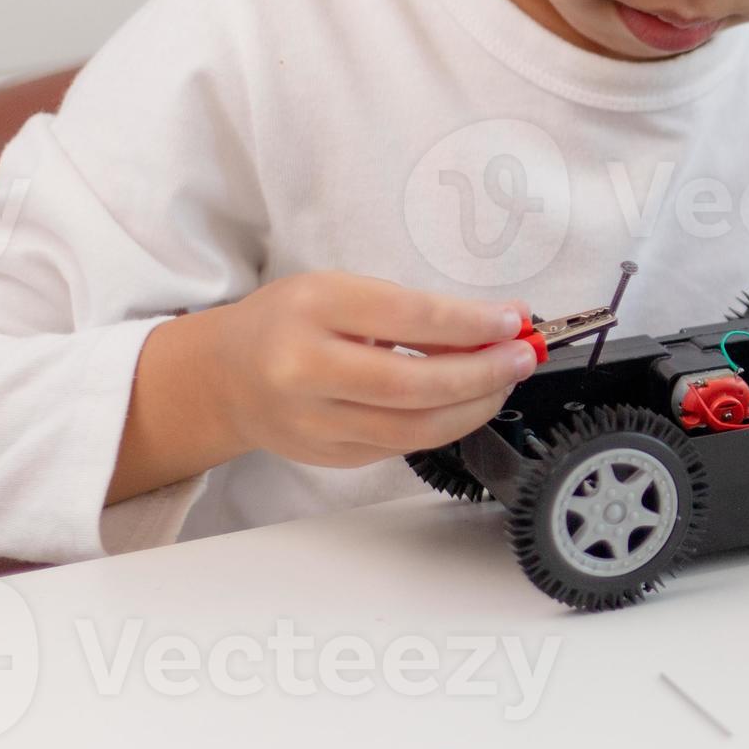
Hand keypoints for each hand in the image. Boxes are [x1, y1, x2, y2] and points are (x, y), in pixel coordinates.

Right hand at [112, 274, 534, 501]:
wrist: (225, 376)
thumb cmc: (290, 322)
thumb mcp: (341, 292)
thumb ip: (413, 310)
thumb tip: (496, 323)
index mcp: (312, 310)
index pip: (408, 318)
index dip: (470, 323)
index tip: (513, 321)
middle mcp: (306, 369)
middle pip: (414, 385)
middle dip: (482, 373)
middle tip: (522, 357)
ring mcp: (314, 421)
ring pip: (414, 428)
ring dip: (474, 406)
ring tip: (504, 382)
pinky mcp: (328, 455)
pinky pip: (402, 445)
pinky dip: (445, 425)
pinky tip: (468, 403)